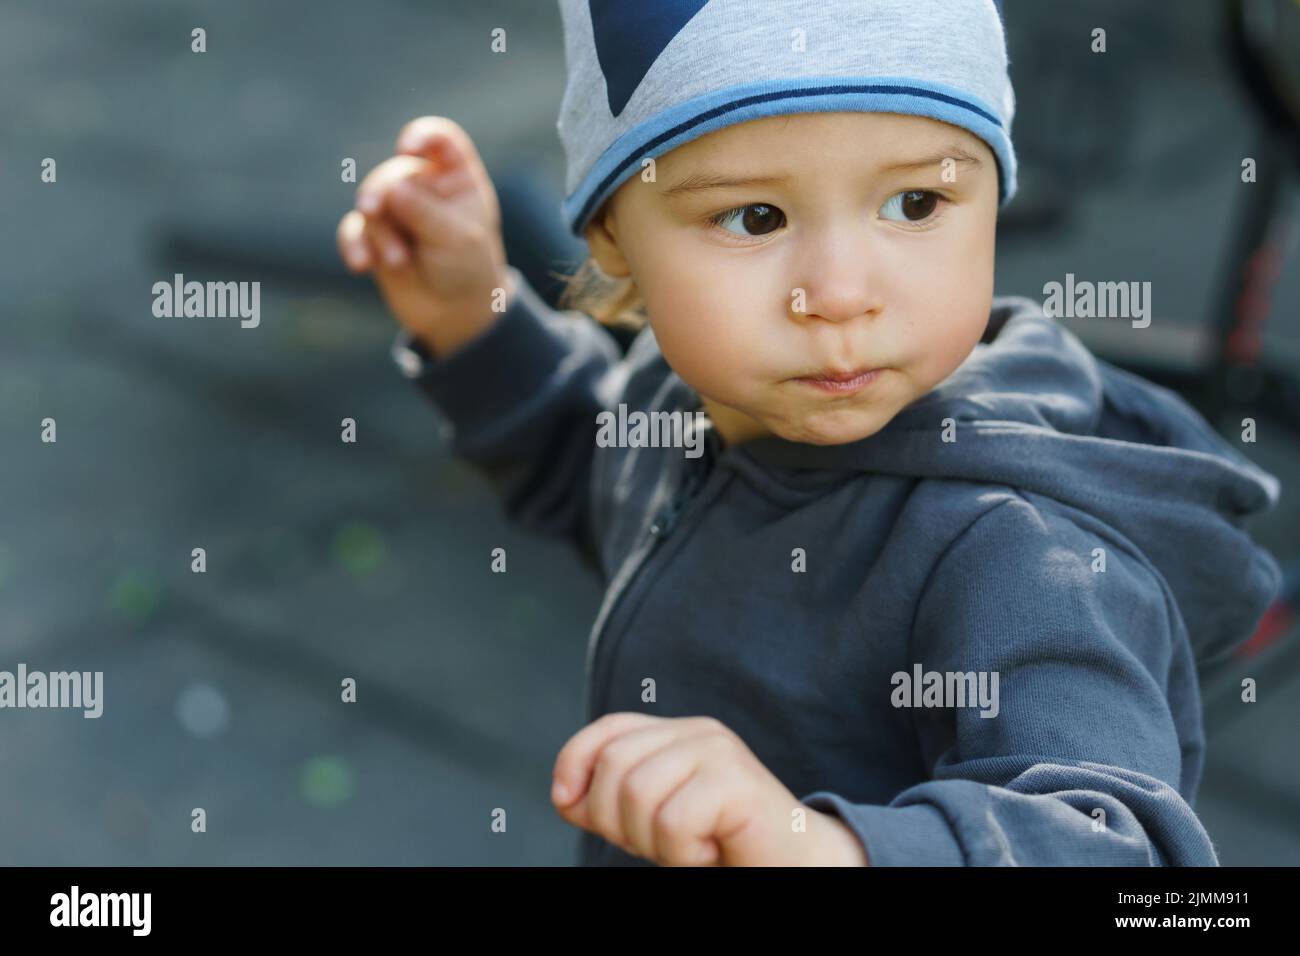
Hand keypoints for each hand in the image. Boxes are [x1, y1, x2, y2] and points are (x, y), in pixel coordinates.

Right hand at [335, 116, 513, 356]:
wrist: (454, 310)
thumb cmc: (467, 266)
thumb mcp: (456, 239)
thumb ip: (424, 212)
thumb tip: (390, 188)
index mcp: (455, 176)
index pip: (439, 140)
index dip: (421, 136)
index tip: (406, 148)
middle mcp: (423, 185)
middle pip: (394, 173)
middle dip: (382, 192)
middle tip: (374, 209)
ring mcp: (396, 209)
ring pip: (371, 203)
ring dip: (379, 232)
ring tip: (398, 261)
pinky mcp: (374, 235)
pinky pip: (353, 230)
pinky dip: (354, 244)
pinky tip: (361, 264)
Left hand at [550, 712, 868, 865]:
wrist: (795, 867)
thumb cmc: (722, 846)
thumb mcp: (654, 819)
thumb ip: (612, 799)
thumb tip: (565, 794)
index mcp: (678, 734)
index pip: (608, 730)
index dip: (574, 762)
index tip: (569, 804)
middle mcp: (699, 730)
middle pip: (614, 765)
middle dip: (617, 821)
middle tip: (664, 844)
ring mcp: (719, 751)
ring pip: (637, 793)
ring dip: (655, 842)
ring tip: (692, 847)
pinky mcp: (735, 780)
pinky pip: (674, 821)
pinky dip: (683, 854)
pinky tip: (712, 851)